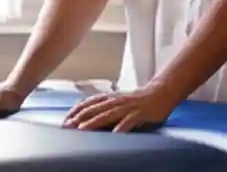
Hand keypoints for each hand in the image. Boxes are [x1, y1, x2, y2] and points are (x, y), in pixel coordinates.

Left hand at [61, 87, 175, 132]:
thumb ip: (106, 108)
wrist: (161, 92)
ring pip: (108, 114)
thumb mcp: (119, 102)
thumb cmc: (139, 100)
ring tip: (83, 129)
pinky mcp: (140, 113)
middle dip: (79, 118)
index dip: (75, 111)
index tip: (65, 119)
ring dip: (94, 122)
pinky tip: (115, 134)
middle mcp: (116, 101)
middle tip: (67, 126)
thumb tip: (90, 118)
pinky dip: (121, 127)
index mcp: (110, 98)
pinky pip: (129, 121)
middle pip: (94, 109)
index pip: (88, 103)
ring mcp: (128, 107)